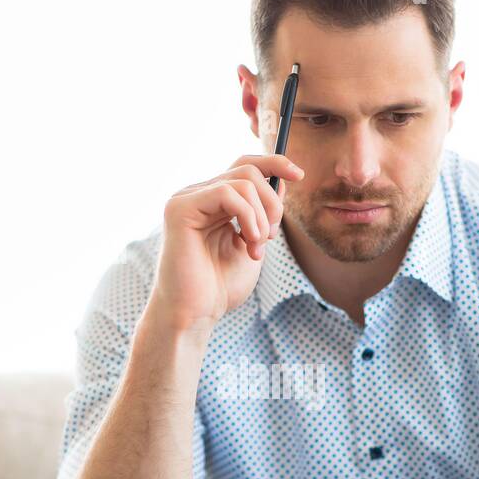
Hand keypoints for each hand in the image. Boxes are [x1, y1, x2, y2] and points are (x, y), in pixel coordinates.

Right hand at [151, 154, 303, 334]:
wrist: (195, 314)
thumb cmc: (220, 287)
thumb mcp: (254, 243)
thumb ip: (265, 213)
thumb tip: (281, 179)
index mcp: (213, 203)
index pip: (244, 167)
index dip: (273, 163)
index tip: (299, 174)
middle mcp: (197, 195)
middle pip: (248, 171)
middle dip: (272, 203)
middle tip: (271, 237)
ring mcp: (186, 199)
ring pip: (242, 182)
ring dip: (261, 216)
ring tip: (257, 247)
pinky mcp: (180, 209)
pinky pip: (226, 193)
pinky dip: (247, 215)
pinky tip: (248, 241)